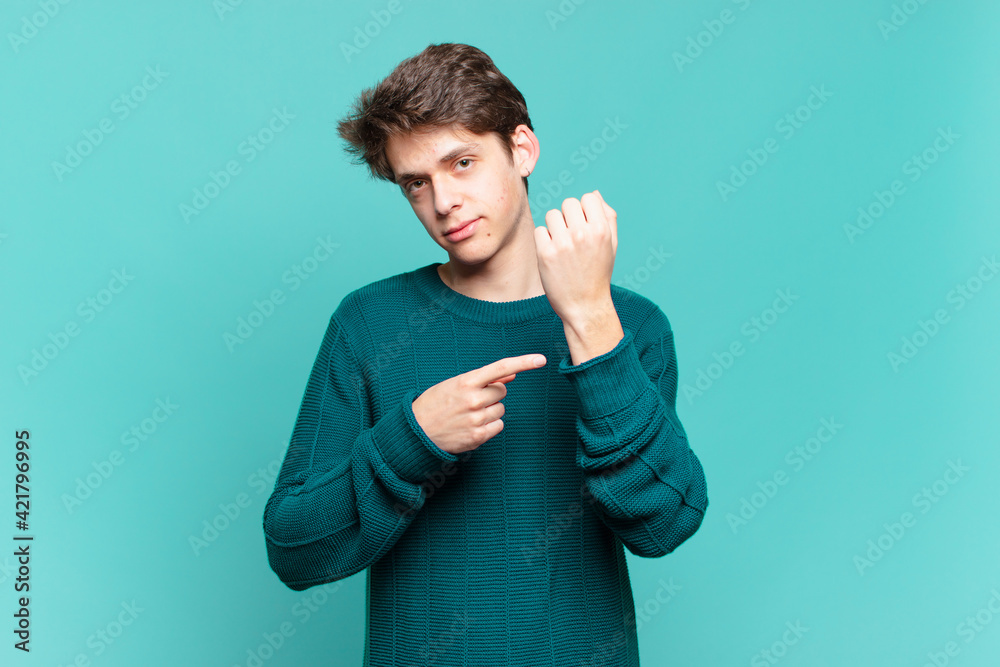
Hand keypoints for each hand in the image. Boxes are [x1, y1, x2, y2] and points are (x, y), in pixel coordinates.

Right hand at [411, 353, 546, 454]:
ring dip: (490, 410)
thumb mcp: (455, 384)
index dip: (523, 362)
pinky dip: (490, 426)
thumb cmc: (435, 403)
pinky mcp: (477, 437)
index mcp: (465, 381)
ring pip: (501, 410)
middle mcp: (473, 400)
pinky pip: (498, 426)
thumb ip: (485, 380)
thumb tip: (512, 375)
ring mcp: (476, 419)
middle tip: (472, 400)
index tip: (541, 360)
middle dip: (492, 394)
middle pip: (502, 391)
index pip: (500, 368)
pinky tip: (472, 426)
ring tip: (468, 414)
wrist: (416, 431)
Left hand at [534, 190, 617, 321]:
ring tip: (562, 246)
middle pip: (568, 203)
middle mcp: (582, 233)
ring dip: (555, 227)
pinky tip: (553, 254)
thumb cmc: (598, 273)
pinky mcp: (545, 254)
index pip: (588, 197)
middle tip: (572, 237)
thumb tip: (594, 194)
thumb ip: (607, 216)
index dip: (585, 210)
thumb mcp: (612, 245)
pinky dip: (544, 240)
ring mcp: (562, 243)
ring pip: (552, 215)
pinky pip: (540, 230)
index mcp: (601, 229)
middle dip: (569, 217)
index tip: (584, 226)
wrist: (585, 306)